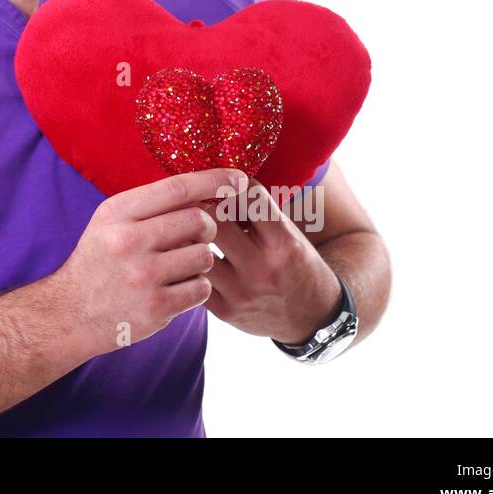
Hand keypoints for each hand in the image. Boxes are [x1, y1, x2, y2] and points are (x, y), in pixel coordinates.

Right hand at [51, 166, 249, 358]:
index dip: (213, 180)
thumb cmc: (99, 261)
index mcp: (117, 213)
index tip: (238, 178)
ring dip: (201, 260)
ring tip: (180, 267)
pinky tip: (178, 289)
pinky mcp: (156, 307)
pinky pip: (202, 288)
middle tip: (195, 238)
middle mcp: (128, 241)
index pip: (177, 188)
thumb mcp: (110, 222)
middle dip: (206, 228)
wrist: (71, 313)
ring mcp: (143, 275)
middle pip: (199, 220)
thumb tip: (204, 190)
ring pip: (205, 255)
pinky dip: (197, 288)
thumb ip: (149, 205)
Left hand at [195, 179, 341, 343]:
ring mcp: (243, 292)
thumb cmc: (295, 263)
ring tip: (180, 222)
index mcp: (284, 242)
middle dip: (199, 203)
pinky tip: (185, 251)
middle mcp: (264, 267)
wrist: (312, 316)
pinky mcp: (226, 312)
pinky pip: (192, 278)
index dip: (229, 182)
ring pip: (197, 250)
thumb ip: (257, 209)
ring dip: (187, 232)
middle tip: (188, 197)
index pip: (248, 195)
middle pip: (214, 220)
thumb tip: (215, 177)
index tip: (218, 182)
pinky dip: (186, 260)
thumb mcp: (288, 232)